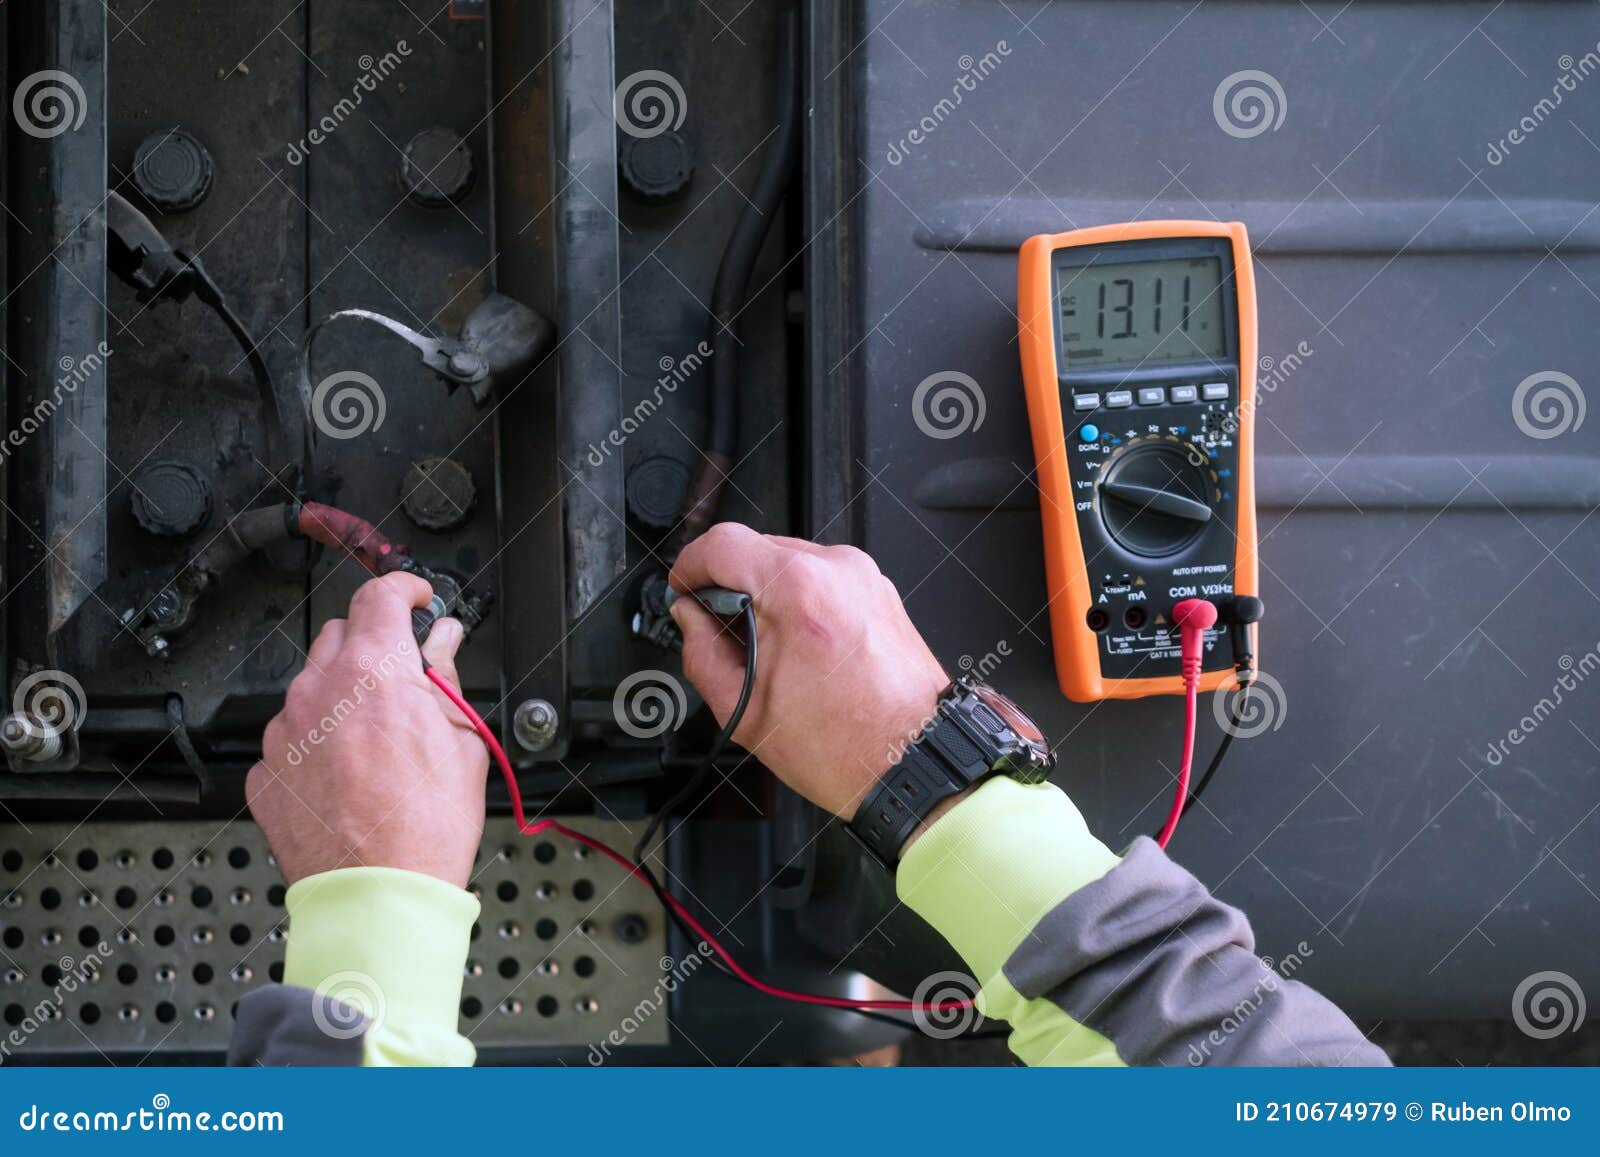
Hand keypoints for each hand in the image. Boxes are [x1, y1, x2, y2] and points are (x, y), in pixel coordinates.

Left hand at [246, 573, 489, 887]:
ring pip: (312, 685)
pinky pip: (290, 736)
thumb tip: (444, 643)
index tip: (416, 600)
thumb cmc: (426, 828)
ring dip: (342, 694)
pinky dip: (316, 742)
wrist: (379, 896)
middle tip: (406, 677)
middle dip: (374, 644)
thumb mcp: (462, 740)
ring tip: (377, 741)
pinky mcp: (266, 771)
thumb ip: (447, 678)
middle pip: (341, 633)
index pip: (380, 595)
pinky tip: (348, 774)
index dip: (404, 590)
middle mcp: (320, 691)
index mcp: (375, 672)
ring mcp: (284, 731)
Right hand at [669, 523, 947, 820]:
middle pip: (756, 547)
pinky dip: (798, 600)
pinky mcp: (877, 589)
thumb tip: (691, 620)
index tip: (683, 587)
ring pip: (789, 561)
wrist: (913, 760)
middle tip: (718, 630)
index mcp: (799, 591)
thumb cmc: (846, 746)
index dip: (689, 565)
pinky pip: (821, 577)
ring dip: (764, 592)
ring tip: (765, 648)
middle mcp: (837, 571)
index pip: (722, 544)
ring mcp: (863, 577)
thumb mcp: (745, 712)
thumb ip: (703, 654)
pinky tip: (797, 646)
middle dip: (728, 585)